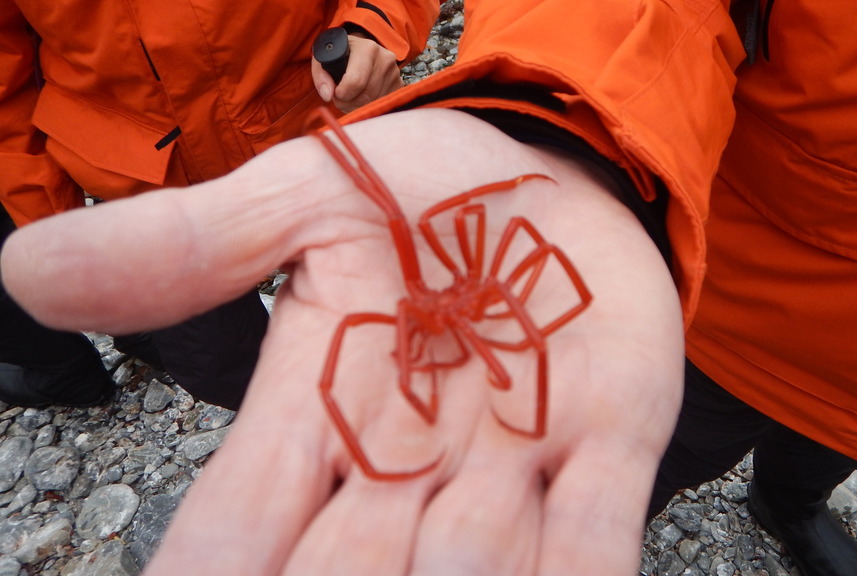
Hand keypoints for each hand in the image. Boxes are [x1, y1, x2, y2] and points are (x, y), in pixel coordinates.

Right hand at [2, 109, 683, 574]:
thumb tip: (28, 271)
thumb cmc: (427, 200)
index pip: (243, 530)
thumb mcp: (306, 201)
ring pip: (474, 566)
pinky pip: (594, 530)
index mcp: (323, 419)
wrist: (556, 179)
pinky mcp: (610, 441)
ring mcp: (517, 463)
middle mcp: (413, 468)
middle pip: (354, 573)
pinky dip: (577, 572)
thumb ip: (195, 246)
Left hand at [312, 31, 403, 112]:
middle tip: (340, 98)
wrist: (362, 49)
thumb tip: (328, 95)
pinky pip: (383, 104)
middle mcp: (385, 59)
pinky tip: (362, 98)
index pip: (355, 81)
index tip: (336, 93)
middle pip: (365, 96)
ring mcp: (394, 73)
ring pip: (374, 103)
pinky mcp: (399, 84)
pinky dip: (369, 106)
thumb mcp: (324, 56)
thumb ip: (320, 75)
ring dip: (357, 107)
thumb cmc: (341, 54)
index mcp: (367, 48)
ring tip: (350, 97)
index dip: (341, 94)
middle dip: (348, 103)